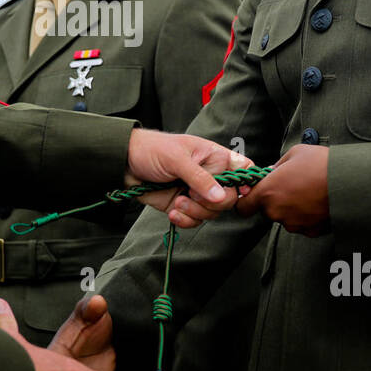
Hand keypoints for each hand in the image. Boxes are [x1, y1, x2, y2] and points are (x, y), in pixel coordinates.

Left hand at [126, 129, 250, 228]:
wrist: (124, 164)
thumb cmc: (151, 150)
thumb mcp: (177, 159)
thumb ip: (200, 178)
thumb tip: (220, 196)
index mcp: (215, 157)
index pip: (243, 170)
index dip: (246, 183)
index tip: (239, 193)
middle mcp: (210, 176)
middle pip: (229, 198)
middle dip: (210, 202)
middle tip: (191, 194)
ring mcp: (197, 192)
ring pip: (212, 213)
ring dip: (195, 212)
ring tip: (178, 201)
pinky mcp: (184, 206)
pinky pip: (195, 220)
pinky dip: (185, 220)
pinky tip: (173, 212)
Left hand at [235, 144, 329, 234]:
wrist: (351, 181)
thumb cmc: (321, 163)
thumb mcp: (294, 154)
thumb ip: (277, 166)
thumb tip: (271, 174)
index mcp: (267, 192)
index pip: (244, 207)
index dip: (247, 201)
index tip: (253, 195)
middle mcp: (277, 212)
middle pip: (267, 211)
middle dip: (275, 200)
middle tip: (292, 186)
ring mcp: (294, 223)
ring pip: (285, 218)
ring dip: (291, 209)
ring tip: (309, 193)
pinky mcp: (310, 231)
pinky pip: (302, 225)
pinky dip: (307, 217)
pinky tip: (318, 203)